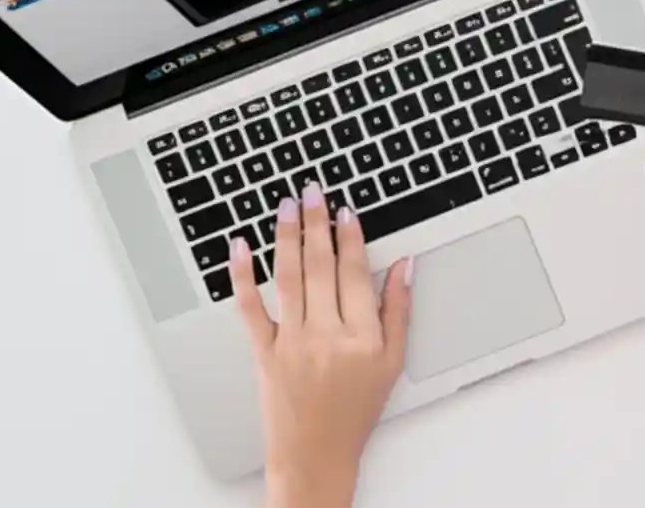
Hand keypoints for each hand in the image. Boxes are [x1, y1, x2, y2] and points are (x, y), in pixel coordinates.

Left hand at [228, 182, 411, 507]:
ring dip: (286, 236)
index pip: (356, 273)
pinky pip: (249, 309)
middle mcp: (326, 335)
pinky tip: (239, 249)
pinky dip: (242, 277)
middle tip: (313, 191)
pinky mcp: (263, 352)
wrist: (316, 454)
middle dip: (317, 223)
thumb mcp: (392, 362)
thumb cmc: (356, 411)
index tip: (347, 210)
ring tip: (286, 206)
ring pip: (287, 278)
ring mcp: (292, 342)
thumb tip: (405, 266)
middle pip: (321, 266)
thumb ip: (398, 311)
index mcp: (362, 336)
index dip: (352, 237)